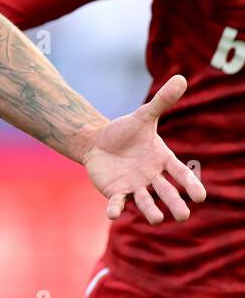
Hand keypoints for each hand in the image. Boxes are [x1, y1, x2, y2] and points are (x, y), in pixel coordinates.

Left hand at [82, 75, 206, 223]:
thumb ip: (162, 101)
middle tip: (183, 216)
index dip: (190, 184)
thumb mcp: (143, 116)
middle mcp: (152, 177)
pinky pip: (117, 202)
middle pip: (167, 192)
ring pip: (146, 202)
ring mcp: (134, 186)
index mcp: (162, 160)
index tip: (201, 196)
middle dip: (175, 204)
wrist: (98, 141)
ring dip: (151, 211)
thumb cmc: (125, 131)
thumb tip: (181, 78)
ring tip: (157, 219)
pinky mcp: (116, 191)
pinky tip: (113, 213)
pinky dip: (115, 208)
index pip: (180, 174)